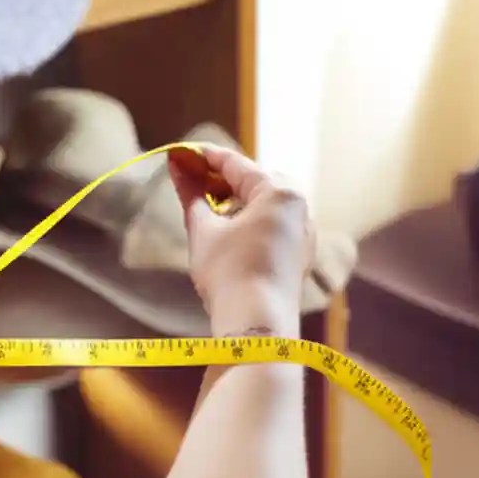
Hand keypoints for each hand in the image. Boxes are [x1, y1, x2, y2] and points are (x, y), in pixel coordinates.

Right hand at [167, 145, 313, 334]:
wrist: (258, 324)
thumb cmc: (228, 271)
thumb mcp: (203, 230)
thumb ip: (191, 194)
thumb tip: (176, 165)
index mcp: (279, 192)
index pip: (236, 164)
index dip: (203, 157)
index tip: (179, 153)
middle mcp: (299, 206)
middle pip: (254, 181)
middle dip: (220, 180)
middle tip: (189, 181)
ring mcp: (303, 232)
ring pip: (263, 204)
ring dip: (234, 201)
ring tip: (203, 208)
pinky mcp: (299, 254)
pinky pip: (271, 225)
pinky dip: (247, 221)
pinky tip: (225, 233)